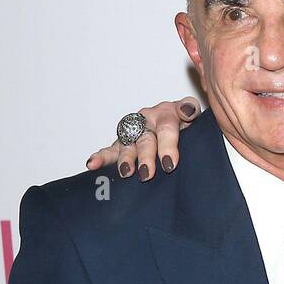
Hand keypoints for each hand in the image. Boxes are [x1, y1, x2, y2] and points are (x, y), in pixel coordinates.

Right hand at [85, 98, 200, 179]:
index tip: (169, 164)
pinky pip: (110, 149)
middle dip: (145, 157)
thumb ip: (190, 108)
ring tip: (126, 173)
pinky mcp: (123, 142)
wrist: (178, 120)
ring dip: (125, 159)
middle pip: (145, 140)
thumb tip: (187, 110)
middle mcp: (146, 120)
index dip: (167, 145)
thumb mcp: (190, 111)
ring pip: (127, 145)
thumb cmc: (184, 120)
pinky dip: (101, 157)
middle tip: (147, 174)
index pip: (166, 128)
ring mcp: (133, 131)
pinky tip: (92, 164)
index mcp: (165, 113)